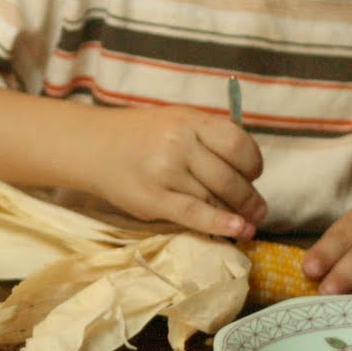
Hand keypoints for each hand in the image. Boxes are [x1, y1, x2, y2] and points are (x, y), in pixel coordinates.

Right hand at [77, 105, 266, 238]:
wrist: (92, 146)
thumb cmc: (140, 135)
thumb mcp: (176, 121)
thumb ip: (208, 138)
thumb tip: (246, 171)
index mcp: (189, 120)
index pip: (238, 144)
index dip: (253, 164)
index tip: (253, 175)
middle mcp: (179, 144)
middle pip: (230, 177)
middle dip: (249, 198)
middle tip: (258, 210)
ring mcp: (166, 172)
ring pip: (214, 199)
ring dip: (237, 214)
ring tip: (249, 224)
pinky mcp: (153, 199)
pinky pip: (194, 214)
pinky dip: (220, 224)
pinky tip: (238, 230)